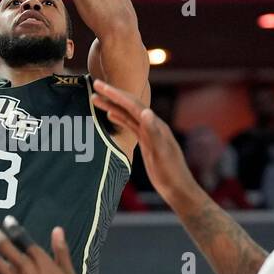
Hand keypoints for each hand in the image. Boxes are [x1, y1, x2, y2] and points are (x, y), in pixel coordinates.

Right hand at [92, 79, 195, 203]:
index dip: (116, 94)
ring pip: (127, 114)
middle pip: (129, 105)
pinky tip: (110, 116)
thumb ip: (153, 131)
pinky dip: (119, 118)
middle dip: (112, 95)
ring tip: (95, 99)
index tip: (100, 85)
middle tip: (95, 85)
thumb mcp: (161, 152)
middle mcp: (152, 125)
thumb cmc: (171, 173)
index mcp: (155, 124)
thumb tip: (145, 111)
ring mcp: (149, 133)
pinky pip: (130, 126)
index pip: (133, 104)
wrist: (178, 188)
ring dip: (112, 105)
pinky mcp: (146, 142)